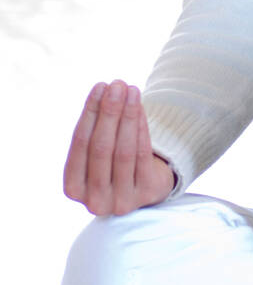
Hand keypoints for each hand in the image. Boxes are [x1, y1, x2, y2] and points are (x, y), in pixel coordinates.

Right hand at [63, 80, 175, 215]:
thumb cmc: (111, 162)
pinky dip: (141, 128)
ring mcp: (121, 200)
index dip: (90, 112)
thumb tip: (105, 90)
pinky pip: (143, 155)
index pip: (79, 144)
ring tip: (131, 90)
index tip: (99, 86)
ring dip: (127, 116)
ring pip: (123, 150)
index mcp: (73, 188)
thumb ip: (95, 127)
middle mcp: (95, 200)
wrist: (142, 186)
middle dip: (109, 112)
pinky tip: (140, 108)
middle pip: (101, 147)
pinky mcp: (146, 193)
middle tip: (117, 84)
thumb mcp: (96, 151)